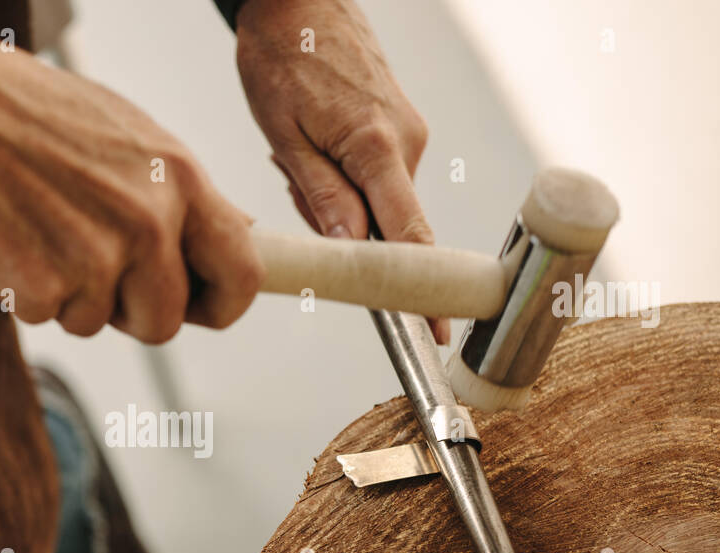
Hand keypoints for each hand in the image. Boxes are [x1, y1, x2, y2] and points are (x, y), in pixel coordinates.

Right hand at [0, 0, 264, 341]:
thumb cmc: (19, 110)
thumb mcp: (124, 133)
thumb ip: (175, 190)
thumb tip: (234, 232)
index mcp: (179, 176)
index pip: (242, 271)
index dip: (219, 303)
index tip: (198, 308)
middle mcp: (148, 220)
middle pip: (165, 320)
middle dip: (129, 310)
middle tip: (85, 265)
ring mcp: (95, 258)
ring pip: (98, 322)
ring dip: (66, 294)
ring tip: (32, 228)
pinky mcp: (40, 287)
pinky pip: (45, 317)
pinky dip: (21, 291)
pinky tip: (2, 237)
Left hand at [234, 0, 447, 342]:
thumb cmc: (285, 56)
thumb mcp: (286, 135)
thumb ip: (322, 198)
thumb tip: (350, 251)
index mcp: (378, 147)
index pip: (409, 236)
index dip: (420, 289)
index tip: (434, 329)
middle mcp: (407, 142)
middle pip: (386, 223)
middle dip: (342, 227)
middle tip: (294, 177)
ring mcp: (410, 133)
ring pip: (376, 200)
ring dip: (337, 197)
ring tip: (297, 148)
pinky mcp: (402, 127)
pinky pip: (377, 176)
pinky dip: (345, 175)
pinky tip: (314, 142)